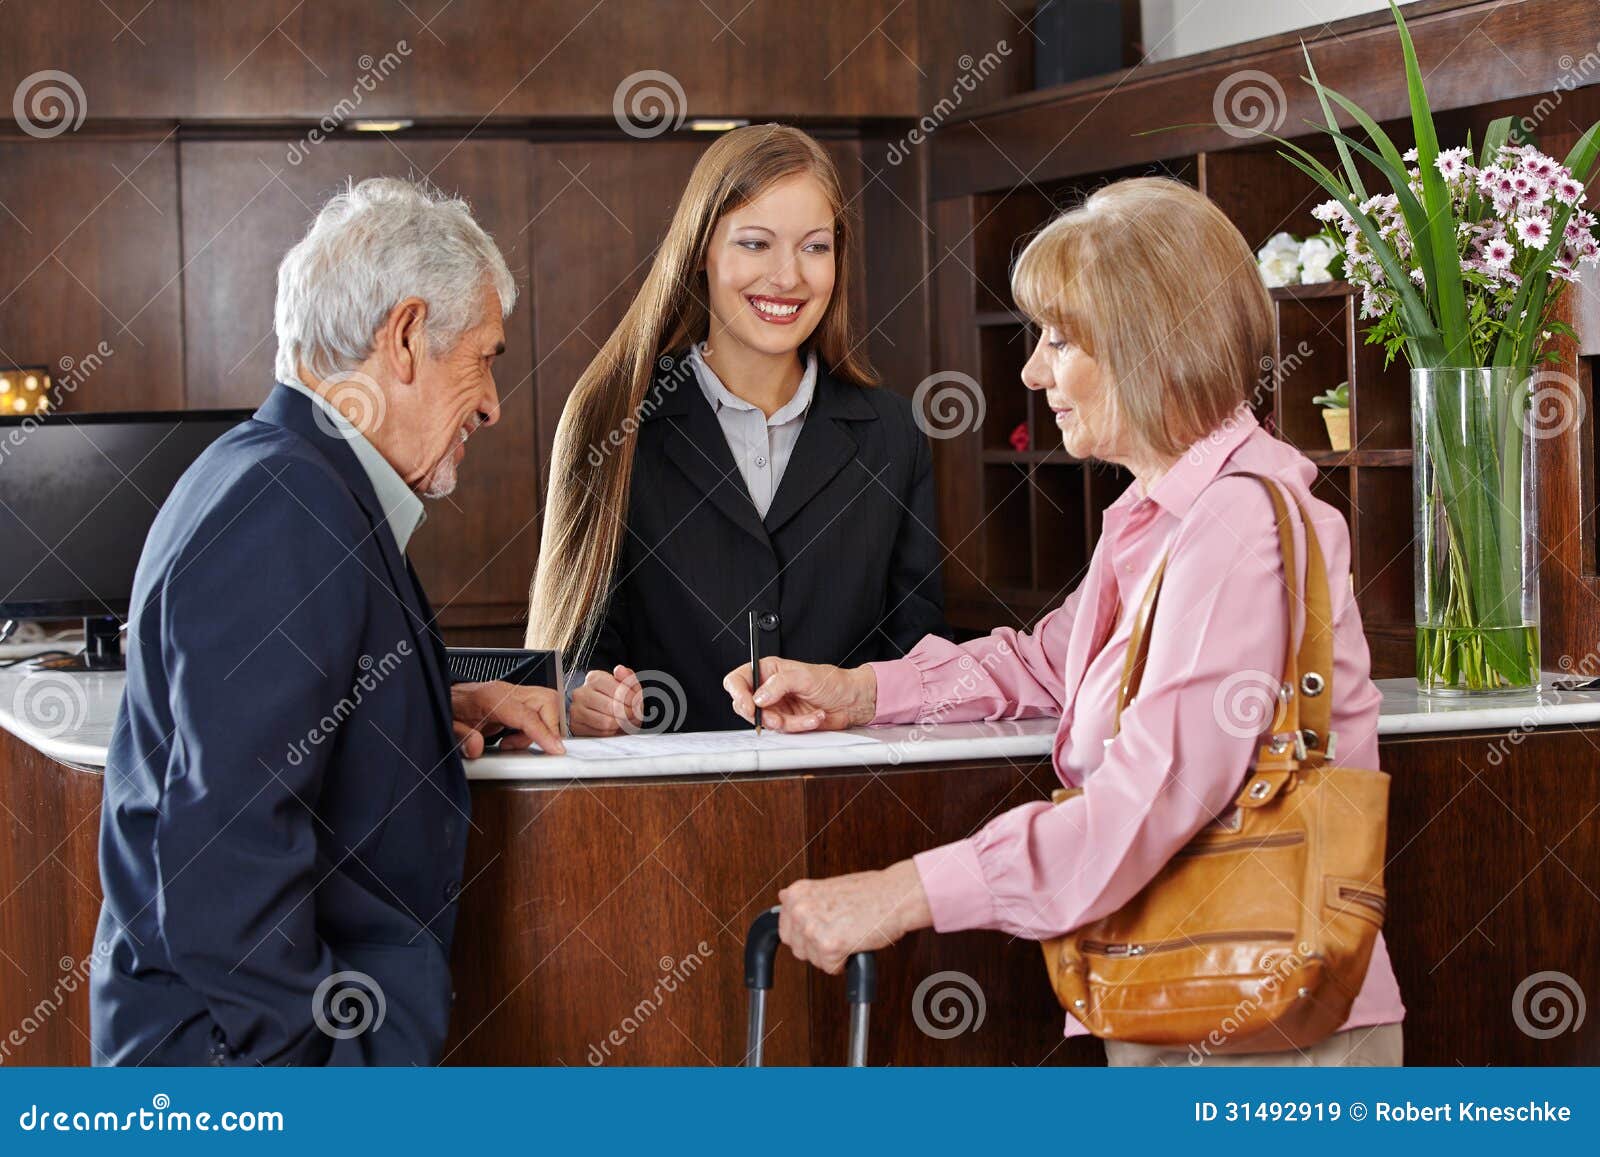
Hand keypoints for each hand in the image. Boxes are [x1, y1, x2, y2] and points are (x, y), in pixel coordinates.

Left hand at [450, 681, 565, 758]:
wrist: (447, 696)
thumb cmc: (451, 708)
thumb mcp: (450, 726)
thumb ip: (462, 737)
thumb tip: (476, 747)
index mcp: (491, 697)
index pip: (526, 714)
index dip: (544, 733)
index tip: (556, 749)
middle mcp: (507, 691)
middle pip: (546, 701)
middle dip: (549, 727)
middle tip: (535, 747)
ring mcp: (515, 693)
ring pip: (547, 704)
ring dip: (541, 728)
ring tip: (512, 744)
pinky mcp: (518, 699)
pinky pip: (540, 710)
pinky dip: (534, 728)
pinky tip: (513, 738)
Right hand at [570, 665, 643, 736]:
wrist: (610, 717)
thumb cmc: (620, 701)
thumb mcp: (630, 688)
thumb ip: (628, 679)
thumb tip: (619, 669)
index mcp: (594, 678)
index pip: (617, 690)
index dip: (631, 700)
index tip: (636, 704)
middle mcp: (581, 692)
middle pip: (611, 707)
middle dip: (627, 714)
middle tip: (632, 715)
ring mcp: (576, 709)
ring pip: (605, 722)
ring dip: (619, 724)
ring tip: (623, 721)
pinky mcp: (576, 726)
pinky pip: (599, 733)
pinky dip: (610, 732)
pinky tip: (612, 727)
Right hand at [722, 657, 876, 731]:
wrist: (850, 701)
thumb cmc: (831, 681)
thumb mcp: (804, 676)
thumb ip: (778, 684)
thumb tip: (759, 697)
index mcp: (768, 670)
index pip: (738, 679)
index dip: (738, 693)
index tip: (748, 705)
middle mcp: (768, 688)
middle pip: (744, 704)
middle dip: (761, 714)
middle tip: (775, 717)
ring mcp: (776, 707)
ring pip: (765, 721)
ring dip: (786, 722)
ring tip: (805, 716)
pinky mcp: (786, 722)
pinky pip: (783, 730)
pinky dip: (799, 726)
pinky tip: (813, 718)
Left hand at [777, 860, 932, 973]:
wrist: (895, 895)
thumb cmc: (870, 892)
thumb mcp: (827, 886)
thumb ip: (805, 897)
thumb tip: (783, 896)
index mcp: (797, 893)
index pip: (786, 929)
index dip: (806, 934)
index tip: (819, 931)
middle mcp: (800, 909)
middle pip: (797, 948)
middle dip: (816, 947)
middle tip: (838, 932)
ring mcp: (812, 928)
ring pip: (813, 960)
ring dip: (831, 954)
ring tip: (848, 934)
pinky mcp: (829, 946)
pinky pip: (830, 967)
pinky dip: (843, 963)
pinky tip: (854, 943)